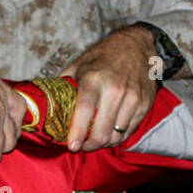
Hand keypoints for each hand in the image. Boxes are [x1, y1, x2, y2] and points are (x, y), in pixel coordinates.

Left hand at [60, 25, 158, 150]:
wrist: (136, 45)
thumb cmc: (104, 55)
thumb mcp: (80, 64)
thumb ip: (64, 83)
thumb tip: (47, 99)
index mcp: (94, 79)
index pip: (84, 112)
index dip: (77, 133)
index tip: (72, 147)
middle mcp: (115, 90)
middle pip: (102, 131)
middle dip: (90, 145)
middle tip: (83, 146)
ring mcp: (132, 98)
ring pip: (117, 135)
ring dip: (105, 143)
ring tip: (96, 141)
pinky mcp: (144, 104)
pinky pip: (130, 130)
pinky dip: (119, 137)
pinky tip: (110, 134)